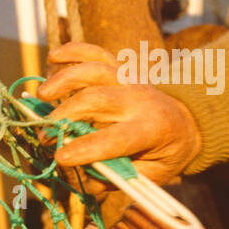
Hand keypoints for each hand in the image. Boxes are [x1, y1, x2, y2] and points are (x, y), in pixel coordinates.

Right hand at [36, 42, 202, 191]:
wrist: (187, 121)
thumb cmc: (166, 152)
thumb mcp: (154, 174)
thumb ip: (119, 177)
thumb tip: (83, 178)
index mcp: (152, 128)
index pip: (115, 137)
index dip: (86, 148)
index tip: (59, 157)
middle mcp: (140, 99)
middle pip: (98, 99)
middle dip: (66, 116)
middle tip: (44, 136)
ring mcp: (130, 80)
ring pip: (94, 71)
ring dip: (64, 80)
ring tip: (42, 96)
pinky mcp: (121, 70)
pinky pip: (97, 54)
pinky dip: (74, 51)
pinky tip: (53, 57)